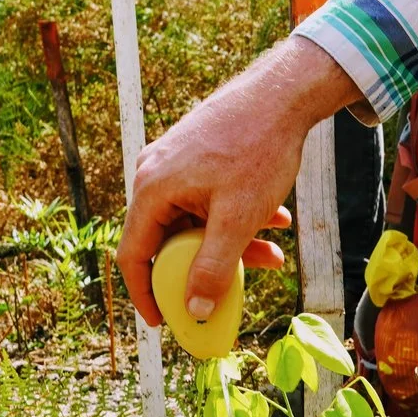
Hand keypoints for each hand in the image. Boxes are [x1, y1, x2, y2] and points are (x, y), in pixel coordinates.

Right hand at [117, 35, 361, 323]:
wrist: (284, 93)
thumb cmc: (258, 149)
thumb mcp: (238, 219)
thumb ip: (214, 269)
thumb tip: (194, 311)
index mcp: (152, 189)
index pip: (134, 255)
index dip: (145, 294)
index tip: (163, 322)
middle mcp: (155, 174)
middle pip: (169, 239)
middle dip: (206, 267)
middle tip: (231, 292)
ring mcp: (176, 162)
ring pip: (196, 221)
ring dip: (231, 243)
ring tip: (273, 254)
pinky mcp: (198, 155)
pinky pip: (209, 199)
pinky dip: (237, 216)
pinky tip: (277, 219)